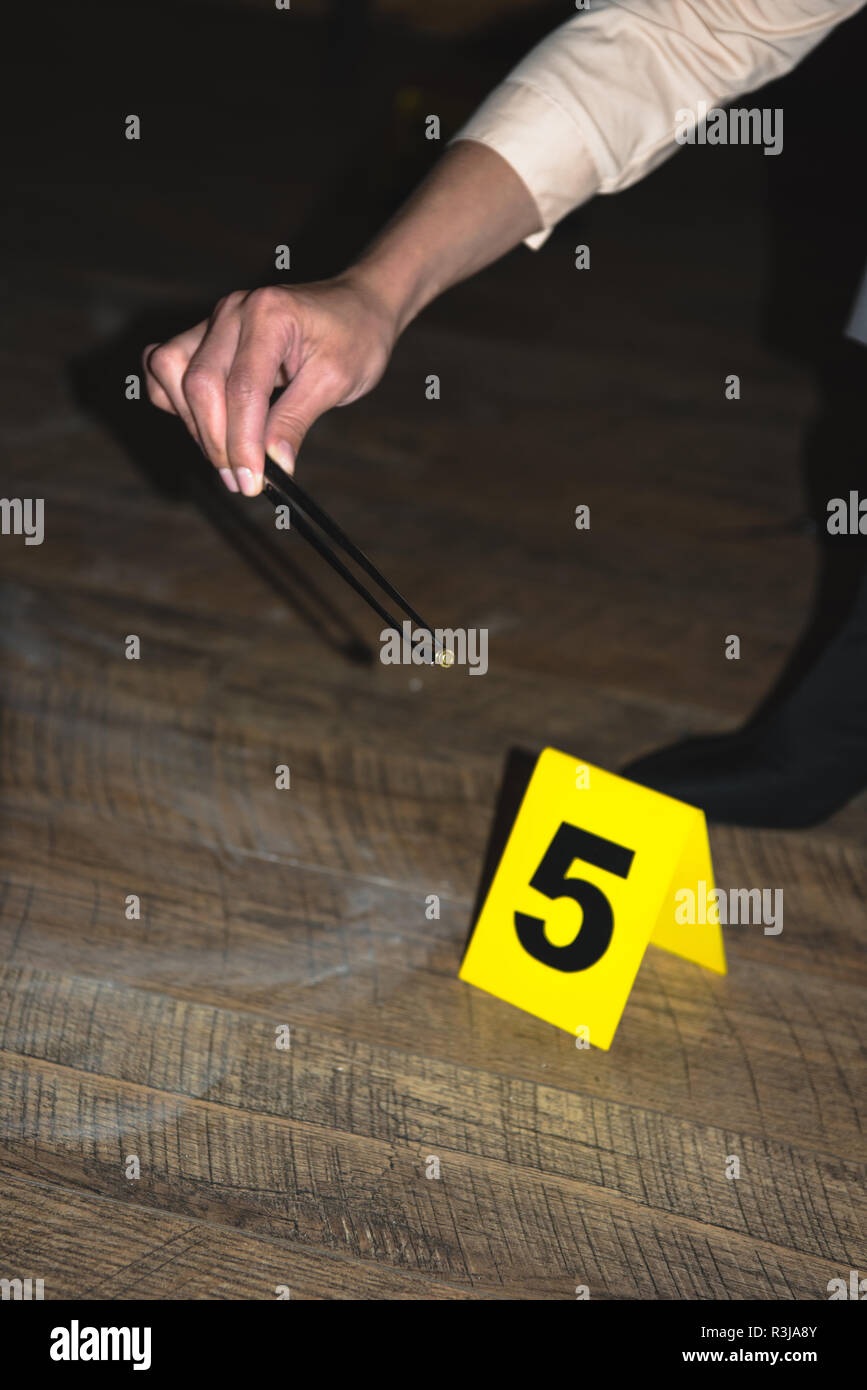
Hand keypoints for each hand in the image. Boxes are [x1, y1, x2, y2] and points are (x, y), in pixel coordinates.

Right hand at [143, 273, 396, 494]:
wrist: (356, 305)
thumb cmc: (354, 338)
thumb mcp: (335, 382)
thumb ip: (296, 421)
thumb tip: (272, 466)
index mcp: (270, 315)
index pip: (243, 389)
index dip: (242, 443)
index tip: (251, 482)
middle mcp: (234, 311)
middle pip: (201, 384)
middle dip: (217, 442)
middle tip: (241, 481)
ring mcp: (215, 319)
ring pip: (170, 370)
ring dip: (192, 422)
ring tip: (226, 457)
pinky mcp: (206, 333)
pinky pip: (167, 365)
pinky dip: (175, 398)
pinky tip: (206, 425)